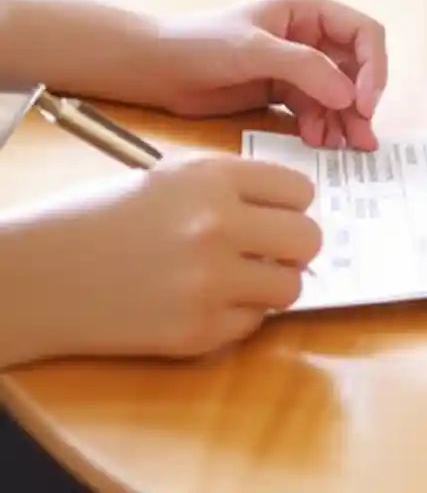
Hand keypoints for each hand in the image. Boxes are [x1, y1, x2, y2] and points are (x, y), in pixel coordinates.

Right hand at [4, 154, 320, 359]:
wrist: (35, 275)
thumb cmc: (97, 220)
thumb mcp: (165, 178)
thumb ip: (229, 189)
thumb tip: (291, 210)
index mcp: (210, 178)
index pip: (299, 190)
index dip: (290, 204)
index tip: (279, 214)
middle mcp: (216, 226)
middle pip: (308, 238)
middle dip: (294, 246)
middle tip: (271, 251)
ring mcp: (209, 282)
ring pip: (290, 286)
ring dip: (271, 284)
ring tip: (236, 278)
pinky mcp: (198, 330)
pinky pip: (255, 323)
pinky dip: (238, 315)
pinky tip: (202, 302)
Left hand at [151, 0, 386, 149]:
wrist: (154, 68)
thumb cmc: (200, 43)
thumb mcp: (254, 50)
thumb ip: (305, 68)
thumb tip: (350, 96)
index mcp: (309, 10)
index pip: (364, 34)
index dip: (373, 68)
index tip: (363, 103)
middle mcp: (310, 35)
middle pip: (357, 69)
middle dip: (361, 102)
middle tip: (361, 137)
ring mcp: (299, 65)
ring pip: (339, 94)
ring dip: (344, 120)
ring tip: (342, 147)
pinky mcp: (284, 91)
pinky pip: (317, 110)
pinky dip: (322, 126)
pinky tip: (316, 141)